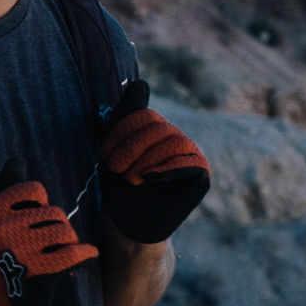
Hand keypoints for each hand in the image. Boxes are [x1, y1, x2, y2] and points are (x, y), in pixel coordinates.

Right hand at [0, 160, 98, 305]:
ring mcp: (20, 249)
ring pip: (65, 231)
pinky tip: (87, 254)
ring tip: (59, 252)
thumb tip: (17, 160)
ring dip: (68, 242)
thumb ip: (6, 190)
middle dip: (57, 226)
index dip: (41, 202)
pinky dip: (85, 253)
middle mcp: (2, 228)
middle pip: (54, 212)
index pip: (33, 189)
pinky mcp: (38, 270)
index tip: (36, 218)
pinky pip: (74, 252)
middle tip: (49, 242)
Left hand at [98, 79, 209, 242]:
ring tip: (131, 178)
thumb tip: (141, 82)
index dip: (122, 131)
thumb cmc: (119, 185)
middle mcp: (178, 139)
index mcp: (158, 130)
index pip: (145, 114)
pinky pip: (190, 164)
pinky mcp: (200, 179)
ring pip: (174, 142)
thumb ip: (126, 115)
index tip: (104, 154)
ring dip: (145, 160)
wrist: (128, 223)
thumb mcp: (115, 147)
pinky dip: (166, 169)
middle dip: (130, 147)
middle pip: (159, 127)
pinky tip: (148, 179)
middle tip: (116, 169)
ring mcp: (191, 158)